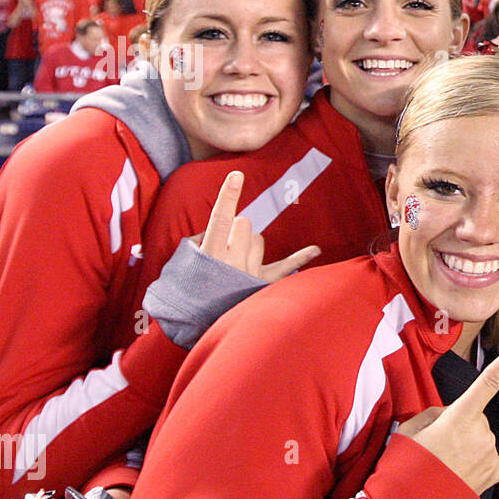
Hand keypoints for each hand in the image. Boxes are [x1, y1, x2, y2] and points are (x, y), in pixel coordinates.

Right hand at [194, 171, 320, 281]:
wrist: (194, 323)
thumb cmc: (187, 288)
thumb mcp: (182, 262)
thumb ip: (199, 241)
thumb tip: (217, 228)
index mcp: (209, 254)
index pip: (220, 218)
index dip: (228, 196)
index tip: (237, 175)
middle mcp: (232, 262)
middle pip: (245, 223)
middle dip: (236, 228)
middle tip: (224, 245)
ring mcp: (249, 273)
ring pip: (259, 239)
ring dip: (249, 243)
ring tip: (235, 261)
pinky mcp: (262, 284)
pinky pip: (285, 267)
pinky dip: (300, 258)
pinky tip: (315, 250)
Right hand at [401, 339, 498, 494]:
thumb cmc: (407, 463)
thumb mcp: (412, 427)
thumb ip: (436, 413)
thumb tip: (451, 416)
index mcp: (459, 416)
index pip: (489, 381)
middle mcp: (481, 433)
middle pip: (479, 417)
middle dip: (460, 426)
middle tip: (436, 445)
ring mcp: (488, 454)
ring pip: (484, 437)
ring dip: (467, 445)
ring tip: (443, 462)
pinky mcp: (492, 474)